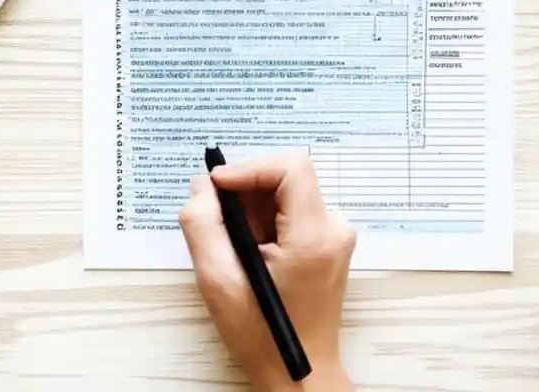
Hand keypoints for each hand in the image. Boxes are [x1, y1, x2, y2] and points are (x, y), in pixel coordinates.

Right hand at [180, 153, 356, 391]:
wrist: (298, 372)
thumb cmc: (263, 336)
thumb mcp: (219, 281)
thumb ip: (203, 225)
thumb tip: (203, 186)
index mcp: (314, 237)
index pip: (291, 168)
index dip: (250, 167)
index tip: (217, 185)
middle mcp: (334, 229)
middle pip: (287, 178)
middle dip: (247, 191)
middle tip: (220, 222)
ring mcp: (335, 236)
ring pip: (287, 194)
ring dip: (254, 210)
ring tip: (236, 247)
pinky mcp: (328, 243)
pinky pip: (292, 212)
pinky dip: (265, 222)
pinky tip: (252, 253)